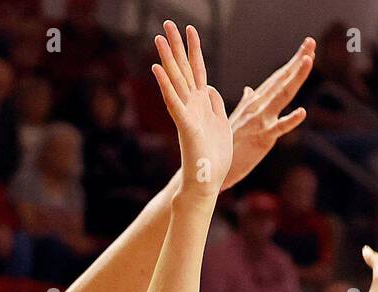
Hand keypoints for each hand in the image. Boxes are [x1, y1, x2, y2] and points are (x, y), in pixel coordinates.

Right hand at [153, 22, 231, 198]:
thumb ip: (216, 105)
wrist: (207, 183)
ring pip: (176, 81)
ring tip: (158, 37)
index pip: (197, 70)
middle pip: (183, 69)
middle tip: (167, 22)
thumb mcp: (221, 124)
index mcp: (202, 104)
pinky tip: (156, 69)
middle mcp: (192, 105)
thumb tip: (209, 89)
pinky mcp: (185, 126)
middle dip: (176, 46)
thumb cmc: (214, 159)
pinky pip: (173, 102)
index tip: (190, 29)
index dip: (195, 50)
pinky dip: (165, 86)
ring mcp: (187, 114)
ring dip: (167, 59)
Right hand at [223, 38, 314, 189]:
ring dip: (296, 77)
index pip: (277, 78)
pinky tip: (302, 112)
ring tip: (309, 60)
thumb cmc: (227, 144)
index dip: (292, 63)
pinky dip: (290, 120)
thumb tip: (249, 90)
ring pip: (282, 96)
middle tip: (311, 42)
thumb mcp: (237, 118)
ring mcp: (260, 121)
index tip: (307, 47)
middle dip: (297, 61)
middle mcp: (258, 106)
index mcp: (255, 102)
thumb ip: (246, 102)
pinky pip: (278, 128)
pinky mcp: (262, 138)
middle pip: (282, 80)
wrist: (213, 164)